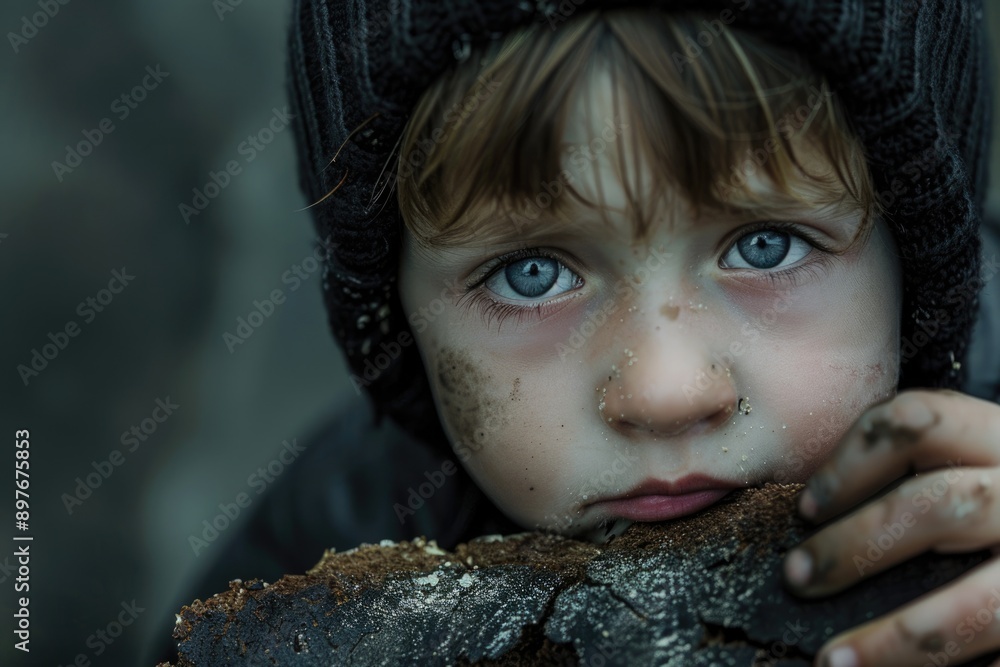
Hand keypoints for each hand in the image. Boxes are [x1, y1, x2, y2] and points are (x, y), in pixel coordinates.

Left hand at [782, 389, 999, 666]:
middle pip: (942, 506)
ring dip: (898, 639)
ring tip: (832, 662)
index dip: (851, 461)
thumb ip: (922, 477)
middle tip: (797, 579)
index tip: (805, 509)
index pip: (920, 422)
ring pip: (979, 607)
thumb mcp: (978, 466)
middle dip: (857, 545)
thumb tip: (815, 521)